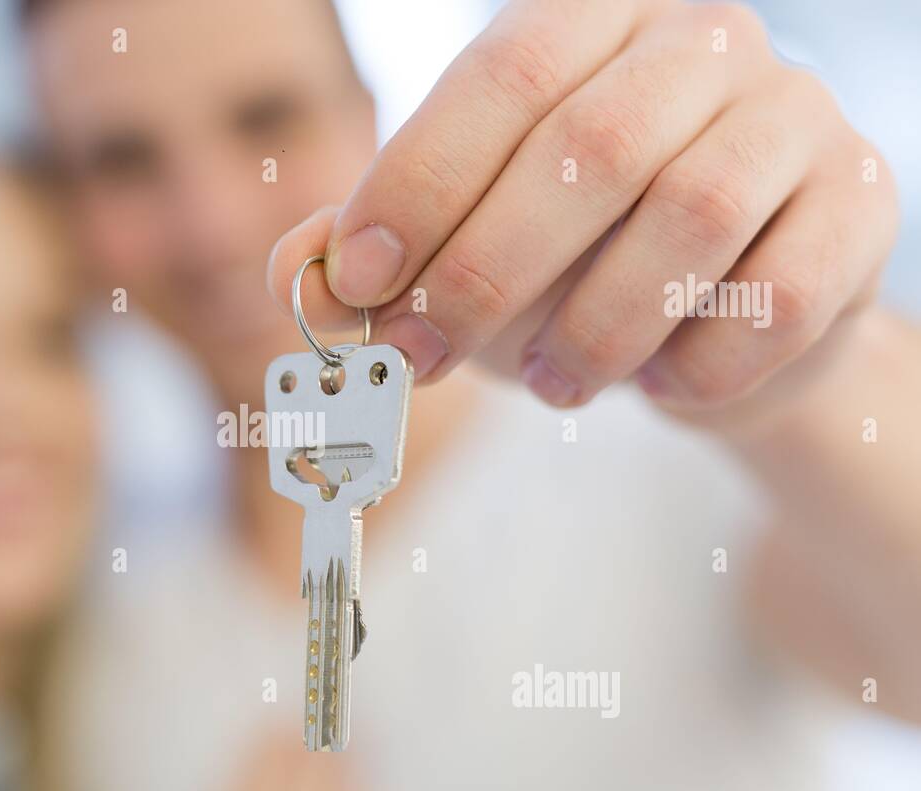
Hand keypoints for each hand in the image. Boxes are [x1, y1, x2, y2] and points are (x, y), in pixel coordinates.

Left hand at [269, 0, 897, 421]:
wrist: (713, 318)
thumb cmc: (567, 266)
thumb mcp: (457, 247)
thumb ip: (375, 250)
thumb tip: (300, 278)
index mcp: (592, 21)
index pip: (504, 77)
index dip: (423, 180)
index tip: (361, 279)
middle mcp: (701, 42)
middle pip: (592, 145)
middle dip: (488, 271)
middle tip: (422, 359)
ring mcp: (794, 114)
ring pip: (691, 216)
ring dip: (596, 326)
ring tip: (550, 384)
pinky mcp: (859, 204)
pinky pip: (781, 294)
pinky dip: (700, 363)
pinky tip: (657, 386)